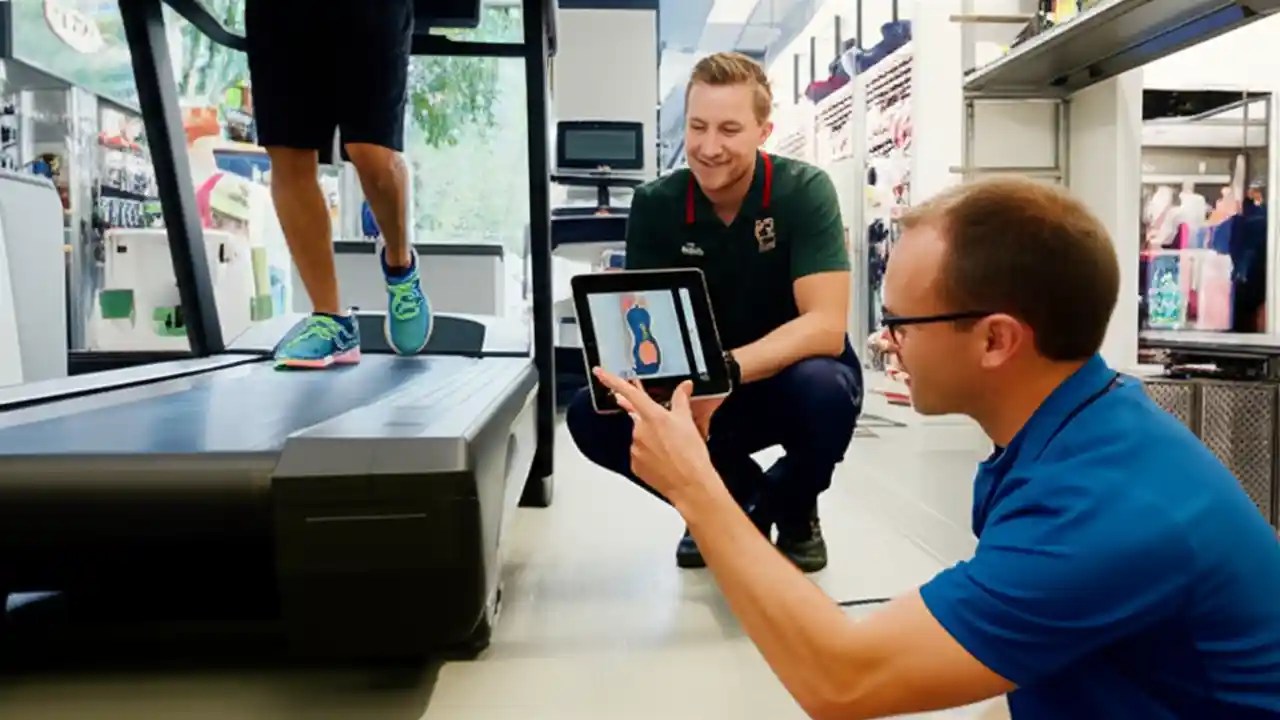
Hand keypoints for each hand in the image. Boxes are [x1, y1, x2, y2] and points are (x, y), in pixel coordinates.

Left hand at [593, 367, 719, 504]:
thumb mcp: (688, 422)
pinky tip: (664, 458)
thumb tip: (684, 386)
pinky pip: (639, 453)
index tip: (599, 372)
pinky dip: (649, 453)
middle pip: (638, 416)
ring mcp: (635, 448)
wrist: (690, 485)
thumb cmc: (691, 456)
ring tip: (671, 447)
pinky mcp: (634, 463)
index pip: (628, 392)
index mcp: (653, 416)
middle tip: (665, 427)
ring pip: (639, 435)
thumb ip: (681, 399)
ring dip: (651, 437)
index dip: (611, 380)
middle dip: (649, 419)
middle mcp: (640, 430)